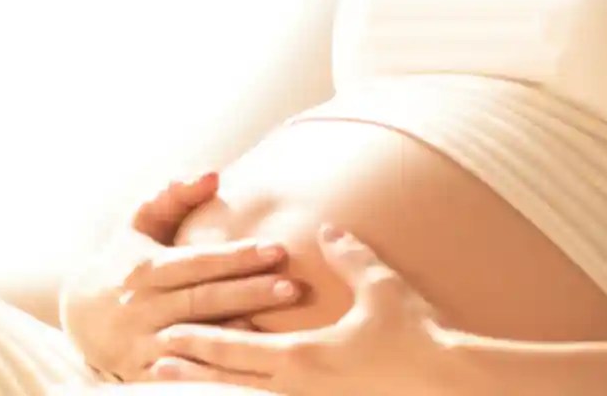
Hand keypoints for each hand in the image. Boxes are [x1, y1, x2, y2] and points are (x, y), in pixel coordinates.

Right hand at [60, 173, 303, 382]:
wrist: (77, 314)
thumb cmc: (123, 259)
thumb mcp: (140, 224)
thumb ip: (176, 196)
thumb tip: (214, 174)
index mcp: (144, 269)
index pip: (197, 262)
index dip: (236, 257)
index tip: (277, 249)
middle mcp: (142, 307)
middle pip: (203, 301)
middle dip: (249, 294)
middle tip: (293, 287)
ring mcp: (142, 344)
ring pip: (195, 341)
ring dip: (238, 336)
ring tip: (283, 329)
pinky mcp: (142, 373)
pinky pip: (182, 374)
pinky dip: (211, 370)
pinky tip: (246, 364)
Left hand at [149, 225, 465, 395]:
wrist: (452, 385)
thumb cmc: (419, 338)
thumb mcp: (382, 288)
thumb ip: (349, 255)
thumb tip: (326, 228)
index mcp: (304, 358)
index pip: (236, 349)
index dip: (199, 340)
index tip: (167, 333)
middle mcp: (300, 390)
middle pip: (231, 382)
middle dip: (191, 370)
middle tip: (154, 360)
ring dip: (215, 391)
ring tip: (181, 386)